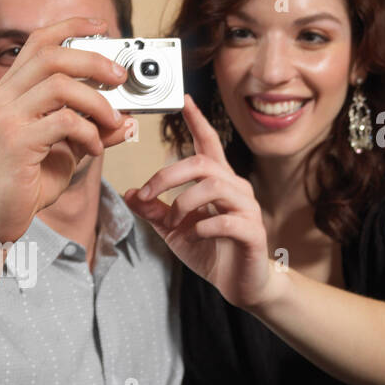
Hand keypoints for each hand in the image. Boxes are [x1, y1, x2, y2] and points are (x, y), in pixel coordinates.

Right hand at [0, 18, 134, 243]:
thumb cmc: (23, 185)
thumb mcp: (64, 152)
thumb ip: (91, 131)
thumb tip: (126, 119)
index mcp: (9, 93)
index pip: (38, 43)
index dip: (71, 27)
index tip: (102, 27)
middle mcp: (3, 99)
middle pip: (52, 56)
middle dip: (94, 61)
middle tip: (120, 77)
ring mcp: (7, 119)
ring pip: (61, 85)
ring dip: (98, 101)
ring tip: (113, 120)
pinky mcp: (16, 143)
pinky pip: (64, 122)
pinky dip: (90, 132)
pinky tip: (95, 149)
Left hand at [124, 95, 277, 308]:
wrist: (239, 284)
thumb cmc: (210, 251)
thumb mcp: (174, 230)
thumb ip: (154, 211)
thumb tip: (131, 193)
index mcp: (217, 182)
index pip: (208, 144)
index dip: (198, 122)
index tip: (185, 100)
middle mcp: (235, 188)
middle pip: (202, 162)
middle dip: (168, 175)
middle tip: (148, 194)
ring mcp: (247, 209)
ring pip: (215, 186)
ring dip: (184, 203)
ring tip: (174, 222)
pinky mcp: (252, 232)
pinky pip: (228, 220)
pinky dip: (204, 226)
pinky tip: (194, 235)